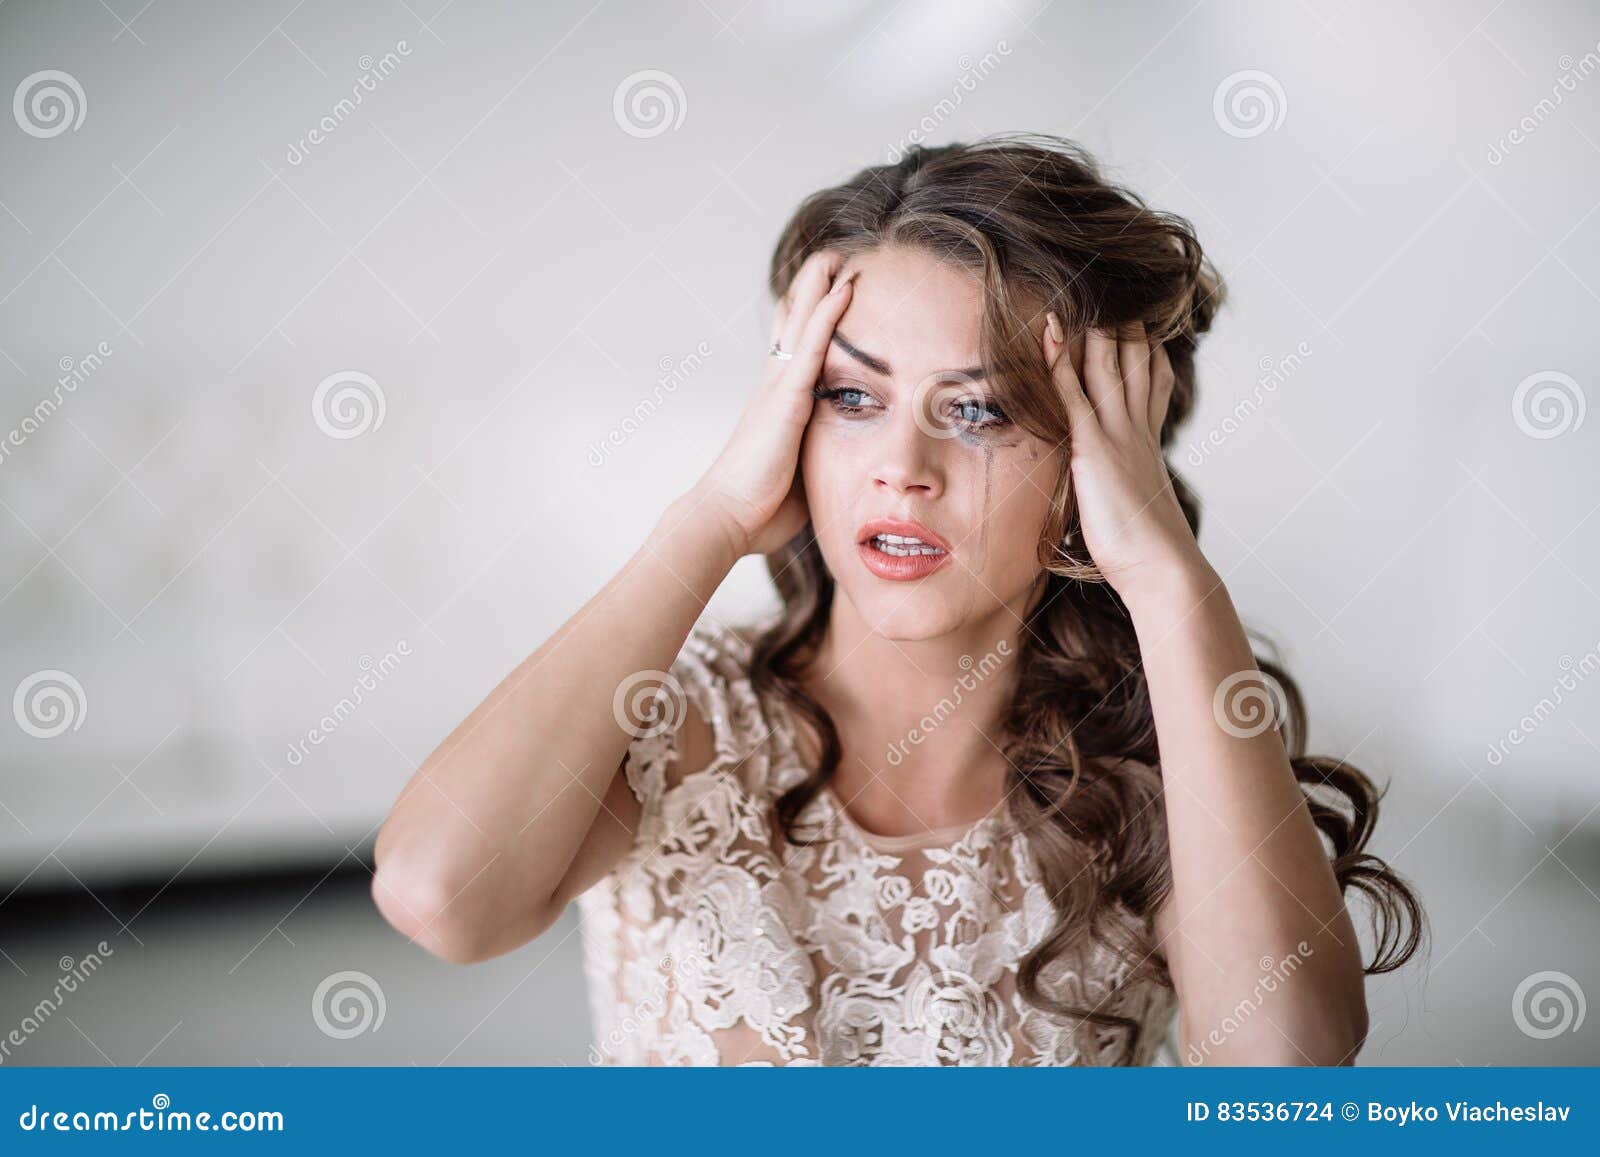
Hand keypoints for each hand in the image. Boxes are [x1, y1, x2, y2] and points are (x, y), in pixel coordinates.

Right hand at [688, 249, 855, 556]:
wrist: (726, 519)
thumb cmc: (757, 511)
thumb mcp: (795, 478)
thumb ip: (812, 462)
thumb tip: (839, 475)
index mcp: (774, 409)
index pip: (791, 355)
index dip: (805, 323)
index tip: (821, 295)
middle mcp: (771, 390)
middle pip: (792, 326)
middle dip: (809, 291)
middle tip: (828, 258)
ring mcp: (777, 391)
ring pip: (801, 324)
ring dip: (819, 286)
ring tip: (836, 254)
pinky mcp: (786, 400)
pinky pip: (813, 347)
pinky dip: (829, 316)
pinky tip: (845, 288)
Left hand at [1042, 314, 1208, 603]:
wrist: (1163, 569)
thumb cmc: (1147, 554)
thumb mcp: (1135, 509)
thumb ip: (1123, 489)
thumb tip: (1115, 492)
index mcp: (1146, 443)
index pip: (1149, 382)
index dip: (1143, 350)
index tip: (1139, 321)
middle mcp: (1135, 429)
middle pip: (1132, 361)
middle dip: (1123, 323)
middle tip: (1111, 287)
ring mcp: (1117, 434)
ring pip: (1105, 365)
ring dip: (1092, 326)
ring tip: (1079, 291)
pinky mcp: (1093, 447)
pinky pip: (1072, 393)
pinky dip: (1058, 360)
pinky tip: (1048, 331)